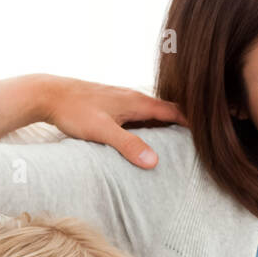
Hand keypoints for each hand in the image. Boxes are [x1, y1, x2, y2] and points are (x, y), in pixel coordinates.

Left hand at [36, 75, 187, 168]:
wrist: (48, 94)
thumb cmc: (74, 110)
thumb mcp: (102, 131)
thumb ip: (128, 145)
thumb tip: (154, 162)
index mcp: (137, 101)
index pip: (175, 111)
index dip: (193, 123)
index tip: (209, 136)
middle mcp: (132, 98)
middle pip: (165, 113)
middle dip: (182, 127)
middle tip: (197, 145)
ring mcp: (121, 101)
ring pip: (150, 115)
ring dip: (163, 128)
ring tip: (176, 146)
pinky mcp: (111, 106)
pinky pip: (137, 118)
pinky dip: (146, 128)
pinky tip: (144, 141)